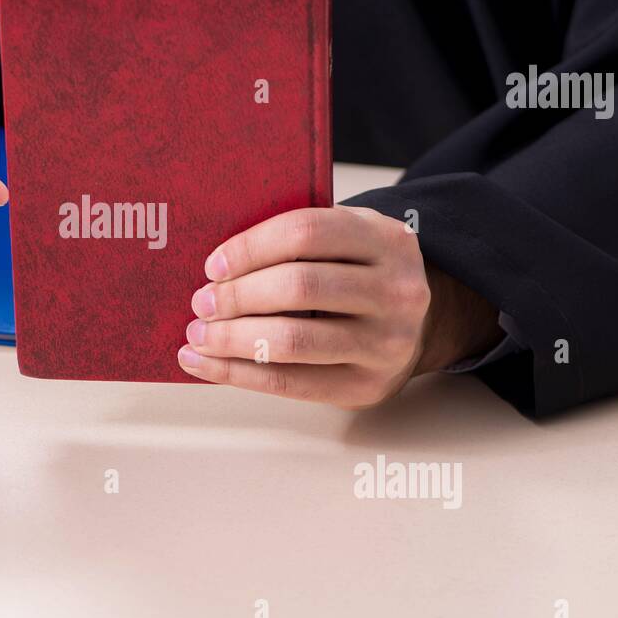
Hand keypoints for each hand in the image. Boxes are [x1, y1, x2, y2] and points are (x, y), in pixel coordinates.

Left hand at [176, 206, 501, 407]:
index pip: (306, 232)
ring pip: (293, 340)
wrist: (420, 327)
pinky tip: (205, 364)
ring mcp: (386, 343)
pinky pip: (290, 382)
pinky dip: (238, 374)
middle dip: (237, 296)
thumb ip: (300, 240)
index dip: (251, 247)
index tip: (213, 265)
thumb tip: (217, 265)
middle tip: (202, 302)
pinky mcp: (367, 386)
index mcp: (386, 240)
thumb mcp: (348, 240)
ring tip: (198, 335)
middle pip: (298, 287)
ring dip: (231, 339)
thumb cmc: (360, 276)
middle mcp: (396, 291)